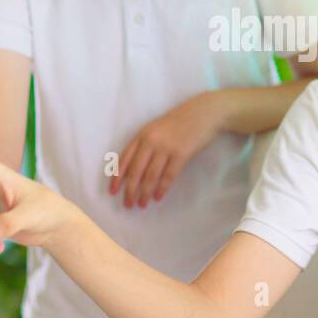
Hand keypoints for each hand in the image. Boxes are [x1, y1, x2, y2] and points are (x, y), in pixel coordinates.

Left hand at [110, 92, 222, 207]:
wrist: (204, 113)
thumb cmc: (181, 121)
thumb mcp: (158, 128)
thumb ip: (146, 144)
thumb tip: (136, 170)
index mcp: (143, 134)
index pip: (125, 158)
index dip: (117, 176)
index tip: (113, 191)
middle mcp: (151, 140)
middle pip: (135, 170)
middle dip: (130, 190)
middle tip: (127, 204)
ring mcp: (166, 147)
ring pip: (150, 175)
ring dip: (144, 192)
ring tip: (141, 204)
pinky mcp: (181, 154)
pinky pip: (168, 175)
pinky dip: (162, 188)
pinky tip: (158, 197)